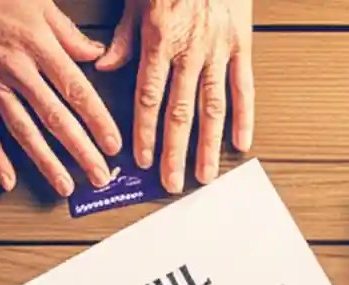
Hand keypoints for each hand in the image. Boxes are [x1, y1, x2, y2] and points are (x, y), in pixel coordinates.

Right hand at [0, 0, 120, 195]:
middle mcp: (15, 68)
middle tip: (98, 176)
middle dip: (80, 151)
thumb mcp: (39, 0)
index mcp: (38, 44)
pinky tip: (8, 179)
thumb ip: (68, 32)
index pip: (76, 90)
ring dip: (45, 161)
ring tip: (64, 185)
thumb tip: (95, 53)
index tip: (113, 144)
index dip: (97, 120)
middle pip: (54, 117)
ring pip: (22, 129)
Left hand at [97, 0, 253, 191]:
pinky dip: (244, 116)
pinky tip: (242, 142)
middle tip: (171, 183)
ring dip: (208, 145)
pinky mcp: (242, 43)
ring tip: (205, 175)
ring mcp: (219, 48)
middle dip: (174, 151)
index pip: (148, 96)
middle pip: (180, 111)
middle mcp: (190, 49)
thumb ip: (123, 36)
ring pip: (213, 106)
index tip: (139, 159)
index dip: (143, 131)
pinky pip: (244, 85)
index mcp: (160, 38)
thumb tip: (104, 67)